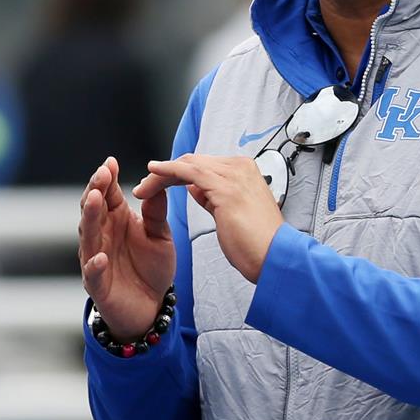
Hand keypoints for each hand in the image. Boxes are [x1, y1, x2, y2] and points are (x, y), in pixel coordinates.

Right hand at [78, 155, 174, 339]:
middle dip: (95, 190)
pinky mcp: (98, 285)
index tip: (110, 162)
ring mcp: (96, 259)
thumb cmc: (151, 267)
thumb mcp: (160, 236)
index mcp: (116, 220)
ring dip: (90, 218)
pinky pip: (93, 273)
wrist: (151, 306)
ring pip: (88, 235)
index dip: (106, 179)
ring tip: (95, 200)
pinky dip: (95, 265)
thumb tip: (157, 182)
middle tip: (102, 175)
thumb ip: (156, 212)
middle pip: (93, 209)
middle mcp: (101, 236)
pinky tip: (100, 257)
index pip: (107, 194)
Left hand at [139, 153, 281, 283]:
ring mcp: (234, 175)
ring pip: (187, 165)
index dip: (177, 173)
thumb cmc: (257, 243)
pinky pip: (188, 172)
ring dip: (160, 175)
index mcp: (244, 172)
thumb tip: (195, 187)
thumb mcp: (230, 213)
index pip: (203, 165)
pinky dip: (167, 170)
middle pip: (193, 162)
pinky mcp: (224, 188)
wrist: (275, 257)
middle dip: (165, 172)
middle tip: (145, 186)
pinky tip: (153, 173)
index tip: (158, 183)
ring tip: (143, 187)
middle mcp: (240, 168)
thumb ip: (213, 196)